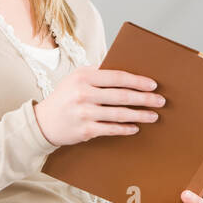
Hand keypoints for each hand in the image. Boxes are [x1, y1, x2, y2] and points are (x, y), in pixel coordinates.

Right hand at [33, 66, 163, 146]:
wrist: (43, 122)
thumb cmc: (65, 97)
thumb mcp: (76, 79)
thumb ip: (98, 74)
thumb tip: (127, 72)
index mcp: (84, 76)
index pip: (117, 77)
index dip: (137, 81)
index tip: (153, 84)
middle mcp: (83, 93)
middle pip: (121, 95)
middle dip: (144, 98)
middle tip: (160, 101)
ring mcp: (84, 113)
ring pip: (119, 114)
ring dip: (140, 115)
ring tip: (153, 116)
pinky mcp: (85, 130)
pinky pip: (111, 129)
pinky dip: (125, 129)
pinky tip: (135, 128)